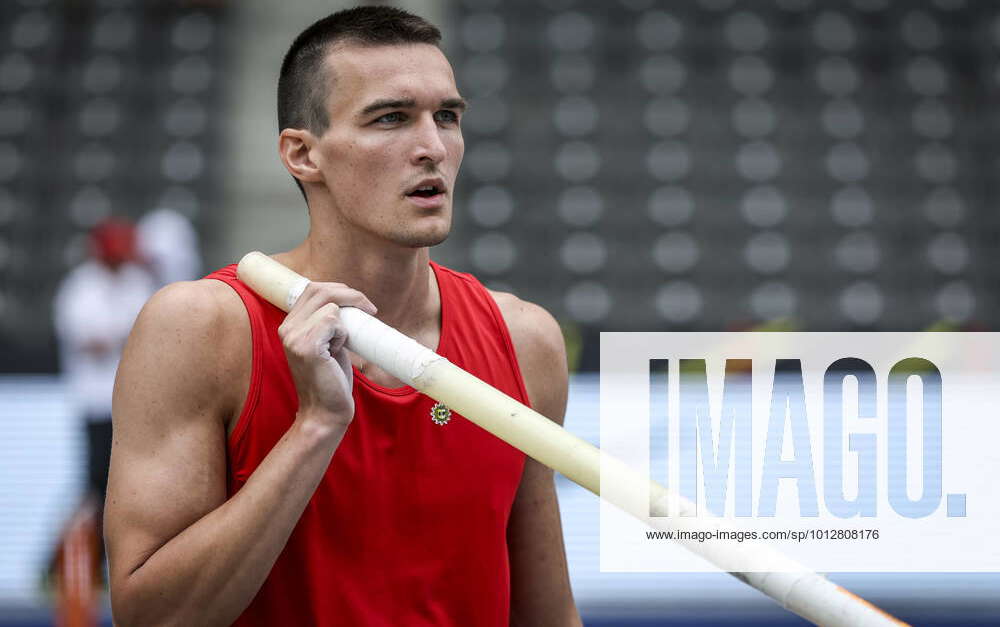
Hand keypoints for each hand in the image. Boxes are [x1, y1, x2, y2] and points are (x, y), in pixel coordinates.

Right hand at [277, 282, 376, 427]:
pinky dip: (343, 334)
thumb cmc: (330, 379)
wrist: (325, 411)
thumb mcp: (327, 344)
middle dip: (350, 294)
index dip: (338, 289)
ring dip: (345, 321)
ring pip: (330, 305)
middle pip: (320, 290)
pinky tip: (337, 352)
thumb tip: (348, 300)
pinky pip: (333, 321)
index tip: (359, 301)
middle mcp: (287, 328)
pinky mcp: (306, 347)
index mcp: (289, 326)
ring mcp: (294, 337)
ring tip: (341, 345)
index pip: (312, 289)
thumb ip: (328, 323)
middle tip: (369, 308)